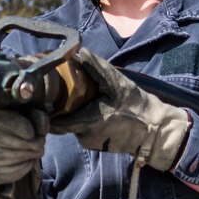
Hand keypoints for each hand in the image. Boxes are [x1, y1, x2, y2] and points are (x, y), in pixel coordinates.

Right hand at [0, 109, 48, 198]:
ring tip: (37, 152)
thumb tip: (42, 129)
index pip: (0, 120)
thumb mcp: (22, 116)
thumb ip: (35, 116)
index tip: (32, 132)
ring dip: (26, 156)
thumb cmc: (9, 130)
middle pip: (2, 140)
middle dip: (27, 143)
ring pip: (4, 157)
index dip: (19, 126)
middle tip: (41, 144)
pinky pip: (5, 173)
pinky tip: (28, 162)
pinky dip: (21, 168)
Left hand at [48, 48, 191, 172]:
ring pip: (73, 127)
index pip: (55, 122)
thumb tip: (79, 53)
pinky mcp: (97, 146)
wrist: (154, 130)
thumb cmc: (136, 106)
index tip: (44, 98)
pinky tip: (94, 112)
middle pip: (63, 123)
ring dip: (75, 116)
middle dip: (61, 111)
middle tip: (61, 95)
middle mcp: (85, 136)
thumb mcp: (118, 83)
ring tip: (82, 101)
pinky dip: (85, 122)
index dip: (47, 111)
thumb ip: (97, 68)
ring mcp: (91, 143)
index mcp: (87, 121)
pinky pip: (83, 132)